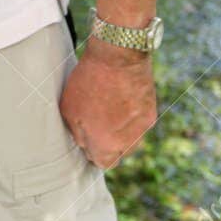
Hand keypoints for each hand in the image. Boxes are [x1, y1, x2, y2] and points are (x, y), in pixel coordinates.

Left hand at [59, 35, 156, 168]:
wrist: (118, 56)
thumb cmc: (89, 81)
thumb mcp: (69, 109)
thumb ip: (78, 134)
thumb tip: (84, 145)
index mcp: (105, 144)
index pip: (102, 164)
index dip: (94, 153)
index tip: (89, 141)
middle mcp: (127, 142)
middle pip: (118, 154)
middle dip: (108, 143)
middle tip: (98, 123)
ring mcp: (141, 128)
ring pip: (131, 140)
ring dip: (122, 132)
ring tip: (110, 110)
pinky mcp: (151, 113)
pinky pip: (139, 124)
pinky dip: (132, 118)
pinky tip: (121, 101)